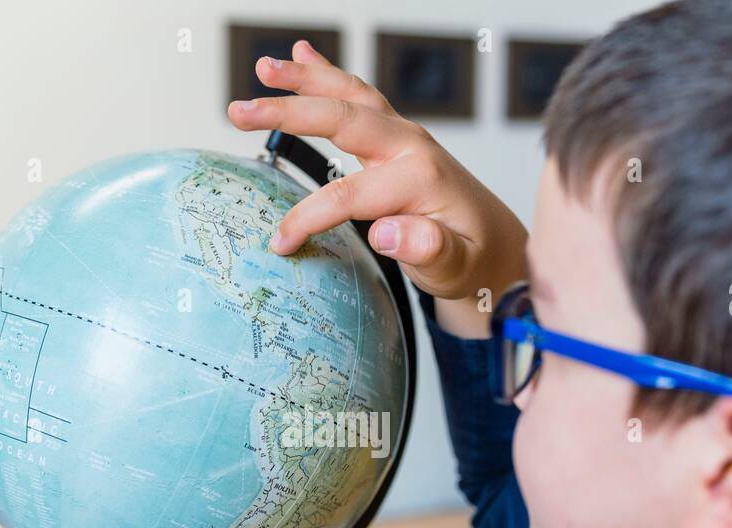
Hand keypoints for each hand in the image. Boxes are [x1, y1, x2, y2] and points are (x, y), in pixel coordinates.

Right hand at [227, 40, 526, 331]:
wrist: (494, 246)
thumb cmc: (470, 261)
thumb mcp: (456, 267)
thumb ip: (428, 251)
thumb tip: (386, 233)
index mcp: (420, 178)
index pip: (349, 194)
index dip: (309, 216)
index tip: (280, 241)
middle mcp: (410, 146)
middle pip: (342, 119)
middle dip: (288, 113)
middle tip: (238, 111)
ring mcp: (403, 136)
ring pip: (349, 96)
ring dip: (305, 79)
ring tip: (264, 67)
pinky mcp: (396, 137)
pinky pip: (358, 96)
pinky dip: (328, 73)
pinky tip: (301, 54)